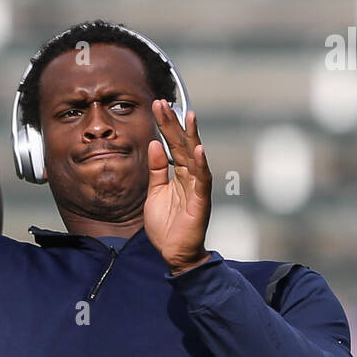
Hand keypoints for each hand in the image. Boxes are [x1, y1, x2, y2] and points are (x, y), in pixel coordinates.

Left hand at [144, 99, 212, 275]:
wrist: (174, 255)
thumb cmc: (167, 227)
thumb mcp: (155, 193)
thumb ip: (156, 170)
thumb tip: (154, 144)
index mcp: (178, 174)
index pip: (171, 144)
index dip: (165, 125)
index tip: (157, 105)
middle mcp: (190, 176)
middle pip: (182, 144)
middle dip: (173, 123)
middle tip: (163, 102)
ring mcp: (197, 187)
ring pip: (195, 157)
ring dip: (191, 136)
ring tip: (188, 115)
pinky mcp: (201, 201)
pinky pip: (202, 180)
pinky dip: (201, 165)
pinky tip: (198, 149)